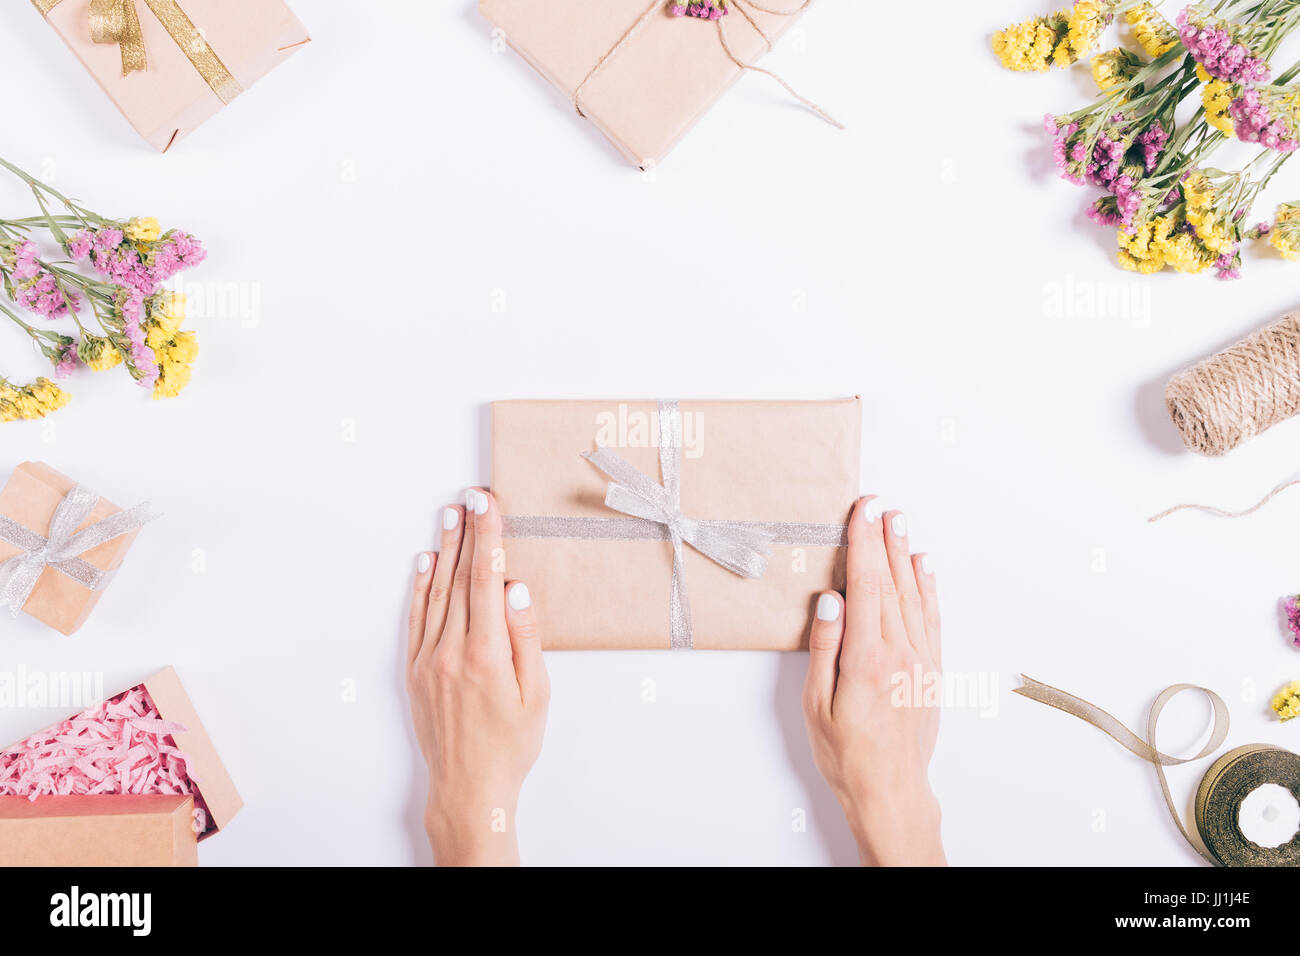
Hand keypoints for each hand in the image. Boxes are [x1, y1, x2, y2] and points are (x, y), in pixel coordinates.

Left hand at [406, 488, 549, 865]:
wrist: (470, 787)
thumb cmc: (511, 744)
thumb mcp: (536, 693)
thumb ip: (525, 636)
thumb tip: (516, 589)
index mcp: (486, 652)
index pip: (486, 579)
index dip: (488, 537)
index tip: (488, 504)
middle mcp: (452, 650)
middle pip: (461, 578)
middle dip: (469, 532)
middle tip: (471, 495)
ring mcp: (428, 659)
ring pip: (436, 592)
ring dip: (444, 549)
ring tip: (450, 515)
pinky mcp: (415, 670)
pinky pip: (416, 618)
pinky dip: (420, 586)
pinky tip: (425, 562)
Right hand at [803, 495, 945, 865]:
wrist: (891, 791)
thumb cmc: (847, 754)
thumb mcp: (817, 705)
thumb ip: (825, 648)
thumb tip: (830, 600)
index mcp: (867, 658)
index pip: (865, 585)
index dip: (863, 543)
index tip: (862, 512)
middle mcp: (900, 652)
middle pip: (891, 581)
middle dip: (884, 539)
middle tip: (880, 504)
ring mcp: (921, 660)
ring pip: (914, 594)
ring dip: (905, 554)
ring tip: (900, 522)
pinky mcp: (932, 670)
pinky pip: (932, 617)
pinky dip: (928, 587)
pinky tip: (922, 567)